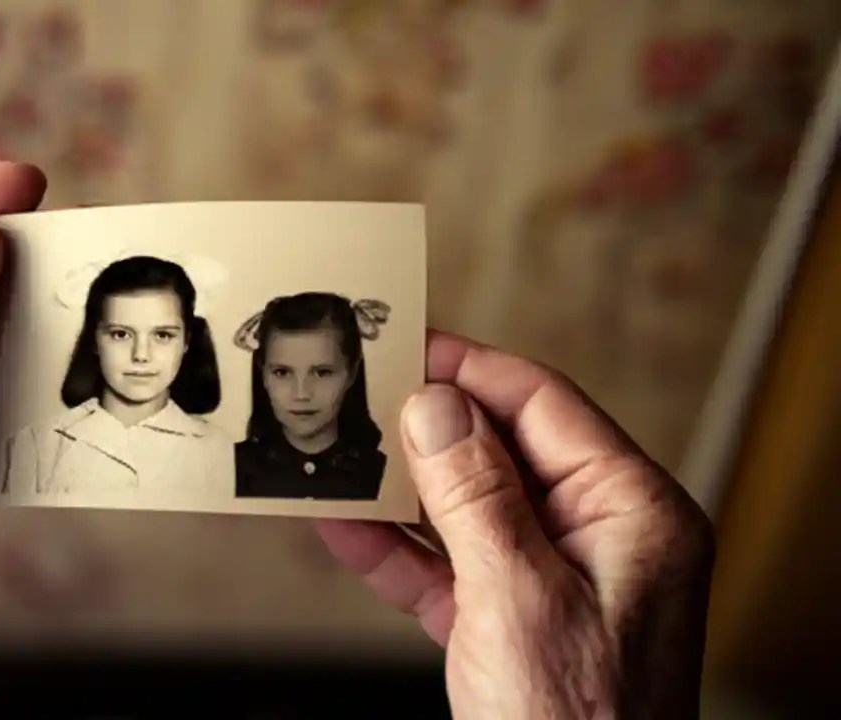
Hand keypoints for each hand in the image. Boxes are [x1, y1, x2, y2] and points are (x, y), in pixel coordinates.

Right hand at [316, 330, 715, 718]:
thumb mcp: (518, 599)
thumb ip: (476, 497)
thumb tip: (435, 407)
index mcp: (633, 514)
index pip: (544, 406)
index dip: (469, 371)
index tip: (405, 347)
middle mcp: (600, 536)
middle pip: (500, 452)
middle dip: (423, 432)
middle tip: (358, 399)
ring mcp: (554, 579)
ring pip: (466, 508)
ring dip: (398, 490)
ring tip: (335, 459)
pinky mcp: (511, 620)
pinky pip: (448, 566)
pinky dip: (396, 551)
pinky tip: (343, 529)